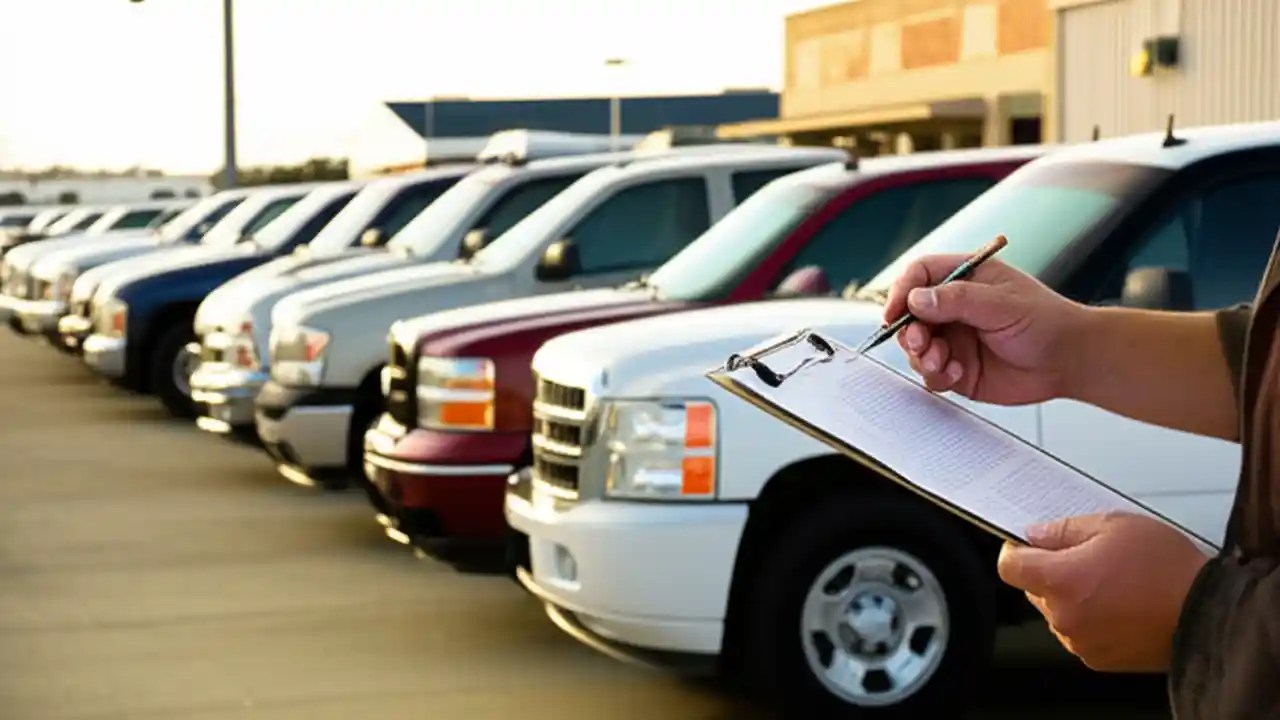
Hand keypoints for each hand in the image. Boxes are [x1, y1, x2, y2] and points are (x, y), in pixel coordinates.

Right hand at [883, 254, 1087, 404]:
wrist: (1069, 362)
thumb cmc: (1046, 322)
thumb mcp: (1002, 304)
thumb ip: (958, 300)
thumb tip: (916, 298)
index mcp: (965, 278)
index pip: (919, 275)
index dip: (902, 291)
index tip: (895, 312)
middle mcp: (953, 308)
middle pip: (910, 314)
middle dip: (909, 331)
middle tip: (920, 343)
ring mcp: (953, 338)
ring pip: (916, 347)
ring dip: (922, 356)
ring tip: (944, 362)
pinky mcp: (956, 368)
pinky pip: (930, 374)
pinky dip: (937, 376)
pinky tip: (958, 374)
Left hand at [996, 512, 1209, 671]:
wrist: (1209, 614)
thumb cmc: (1167, 568)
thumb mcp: (1114, 524)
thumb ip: (1065, 529)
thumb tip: (1036, 534)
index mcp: (1060, 580)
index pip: (1009, 566)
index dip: (1016, 550)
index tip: (1030, 543)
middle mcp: (1063, 615)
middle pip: (1033, 588)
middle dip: (1052, 571)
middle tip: (1088, 557)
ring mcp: (1079, 640)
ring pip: (1057, 611)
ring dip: (1072, 597)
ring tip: (1112, 582)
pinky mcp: (1097, 659)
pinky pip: (1079, 632)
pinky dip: (1090, 619)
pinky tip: (1120, 605)